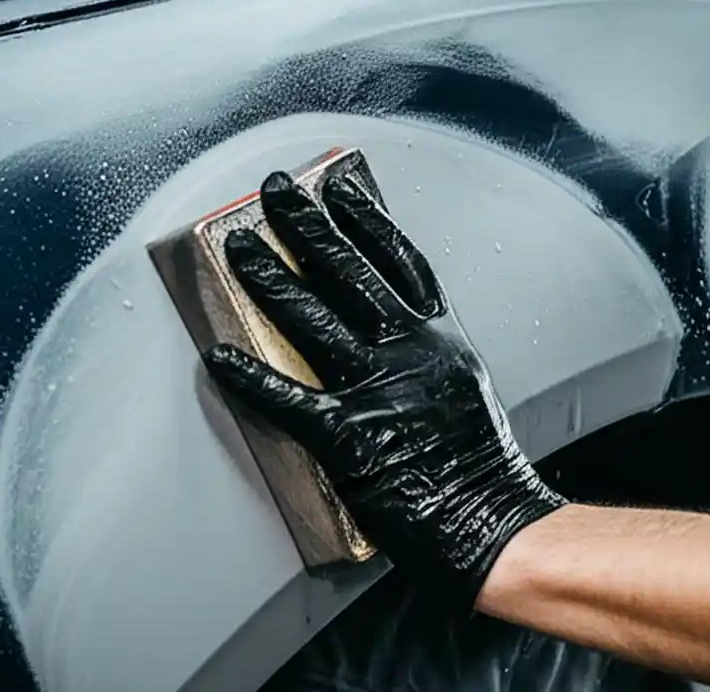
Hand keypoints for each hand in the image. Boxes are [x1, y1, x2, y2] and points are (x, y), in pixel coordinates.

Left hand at [202, 170, 564, 607]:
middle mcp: (410, 352)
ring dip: (270, 277)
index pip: (398, 262)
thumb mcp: (466, 388)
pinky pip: (287, 399)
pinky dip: (248, 377)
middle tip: (276, 191)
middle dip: (307, 225)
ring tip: (239, 246)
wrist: (492, 522)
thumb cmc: (480, 467)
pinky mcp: (349, 436)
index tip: (340, 188)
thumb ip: (428, 354)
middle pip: (349, 272)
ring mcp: (378, 390)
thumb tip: (390, 331)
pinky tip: (217, 356)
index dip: (366, 219)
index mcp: (439, 340)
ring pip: (313, 317)